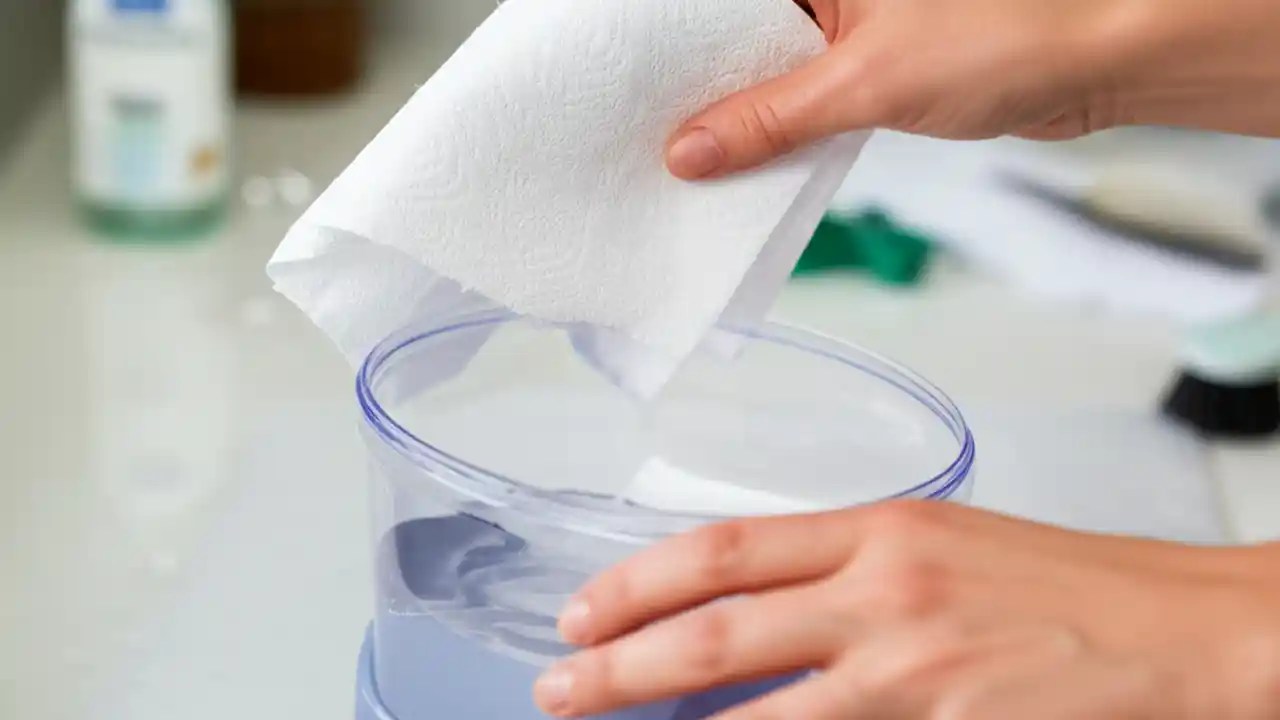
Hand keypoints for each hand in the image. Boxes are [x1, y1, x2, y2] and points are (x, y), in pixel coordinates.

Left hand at [535, 501, 1279, 718]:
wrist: (1183, 628)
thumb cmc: (1068, 584)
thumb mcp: (943, 547)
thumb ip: (846, 570)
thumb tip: (748, 608)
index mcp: (882, 529)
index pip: (725, 549)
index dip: (637, 582)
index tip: (581, 610)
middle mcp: (885, 592)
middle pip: (717, 627)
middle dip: (619, 661)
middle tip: (558, 685)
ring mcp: (912, 671)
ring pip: (756, 711)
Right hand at [666, 0, 1279, 178]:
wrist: (1101, 57)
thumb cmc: (1011, 30)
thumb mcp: (866, 81)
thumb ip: (771, 118)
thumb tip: (693, 149)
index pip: (716, 6)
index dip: (666, 39)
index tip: (621, 83)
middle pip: (735, 31)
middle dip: (695, 83)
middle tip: (645, 132)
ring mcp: (849, 15)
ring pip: (766, 64)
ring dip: (737, 111)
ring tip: (688, 155)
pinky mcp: (870, 55)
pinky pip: (803, 90)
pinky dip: (778, 124)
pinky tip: (746, 157)